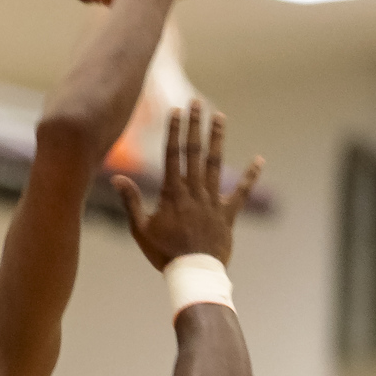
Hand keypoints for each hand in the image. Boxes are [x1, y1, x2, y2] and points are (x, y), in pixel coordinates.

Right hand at [112, 101, 261, 269]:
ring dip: (217, 139)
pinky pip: (241, 192)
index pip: (173, 156)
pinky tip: (259, 160)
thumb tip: (117, 178)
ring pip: (215, 164)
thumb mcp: (140, 229)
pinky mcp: (227, 213)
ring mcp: (213, 201)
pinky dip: (250, 176)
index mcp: (172, 194)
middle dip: (195, 126)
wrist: (194, 273)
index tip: (176, 112)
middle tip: (196, 103)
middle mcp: (194, 192)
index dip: (174, 132)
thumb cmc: (163, 253)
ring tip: (219, 117)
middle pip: (195, 152)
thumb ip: (130, 201)